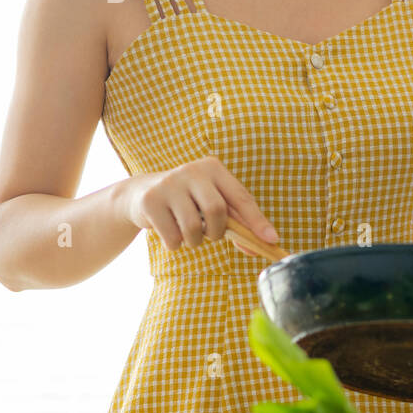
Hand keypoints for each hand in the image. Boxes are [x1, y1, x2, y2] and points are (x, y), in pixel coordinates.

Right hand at [118, 155, 279, 253]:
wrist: (141, 195)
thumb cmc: (188, 202)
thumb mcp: (212, 203)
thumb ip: (238, 221)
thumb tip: (265, 244)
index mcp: (213, 168)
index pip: (241, 197)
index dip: (257, 221)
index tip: (271, 240)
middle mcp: (192, 170)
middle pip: (217, 211)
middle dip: (217, 232)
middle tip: (210, 235)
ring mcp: (169, 184)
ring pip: (194, 227)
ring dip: (194, 241)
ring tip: (188, 233)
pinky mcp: (150, 200)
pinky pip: (172, 237)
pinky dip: (175, 244)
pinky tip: (169, 232)